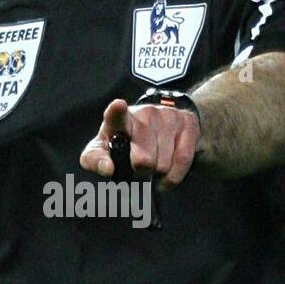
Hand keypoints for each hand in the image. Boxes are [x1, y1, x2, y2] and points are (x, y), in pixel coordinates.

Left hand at [79, 97, 200, 190]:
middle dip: (140, 172)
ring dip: (157, 173)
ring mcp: (167, 116)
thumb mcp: (106, 150)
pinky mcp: (187, 123)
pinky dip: (172, 177)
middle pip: (143, 159)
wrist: (162, 128)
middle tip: (138, 168)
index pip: (116, 115)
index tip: (118, 106)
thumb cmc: (128, 143)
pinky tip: (165, 176)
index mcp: (118, 120)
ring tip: (153, 165)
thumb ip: (97, 160)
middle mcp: (143, 113)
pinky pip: (182, 161)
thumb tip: (108, 168)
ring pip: (162, 165)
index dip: (116, 112)